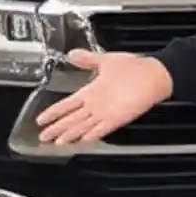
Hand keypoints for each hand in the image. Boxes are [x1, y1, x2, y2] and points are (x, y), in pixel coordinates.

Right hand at [35, 48, 173, 144]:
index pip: (67, 104)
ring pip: (83, 126)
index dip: (53, 112)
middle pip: (71, 119)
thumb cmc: (134, 67)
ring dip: (70, 134)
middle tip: (43, 137)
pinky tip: (82, 140)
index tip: (41, 119)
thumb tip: (72, 54)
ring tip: (57, 143)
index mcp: (91, 91)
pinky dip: (92, 134)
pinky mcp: (118, 118)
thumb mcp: (106, 61)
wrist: (154, 74)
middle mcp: (96, 104)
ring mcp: (106, 112)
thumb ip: (88, 59)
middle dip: (56, 128)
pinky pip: (102, 129)